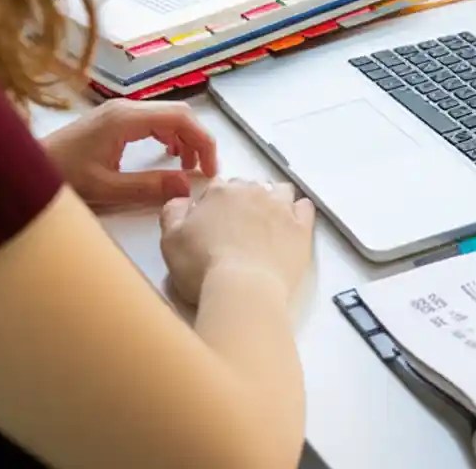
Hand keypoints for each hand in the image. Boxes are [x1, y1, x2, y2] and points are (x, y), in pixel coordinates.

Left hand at [43, 99, 217, 209]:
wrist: (25, 168)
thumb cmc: (62, 177)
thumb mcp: (107, 188)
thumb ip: (149, 187)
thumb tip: (187, 186)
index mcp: (125, 118)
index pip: (181, 118)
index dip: (203, 142)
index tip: (209, 171)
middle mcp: (126, 108)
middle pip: (179, 113)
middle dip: (198, 140)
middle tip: (203, 171)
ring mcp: (120, 111)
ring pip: (168, 116)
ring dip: (185, 139)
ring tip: (187, 168)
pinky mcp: (115, 119)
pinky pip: (154, 121)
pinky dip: (169, 137)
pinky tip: (168, 157)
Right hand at [160, 180, 314, 305]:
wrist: (244, 288)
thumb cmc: (202, 266)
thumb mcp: (170, 240)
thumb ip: (173, 213)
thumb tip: (182, 201)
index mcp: (220, 192)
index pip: (217, 187)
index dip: (214, 204)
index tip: (212, 223)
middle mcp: (252, 191)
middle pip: (247, 187)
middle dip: (242, 202)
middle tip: (237, 228)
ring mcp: (280, 207)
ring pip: (279, 190)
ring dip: (272, 200)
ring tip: (266, 223)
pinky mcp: (301, 227)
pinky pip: (305, 207)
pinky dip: (298, 211)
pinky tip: (291, 225)